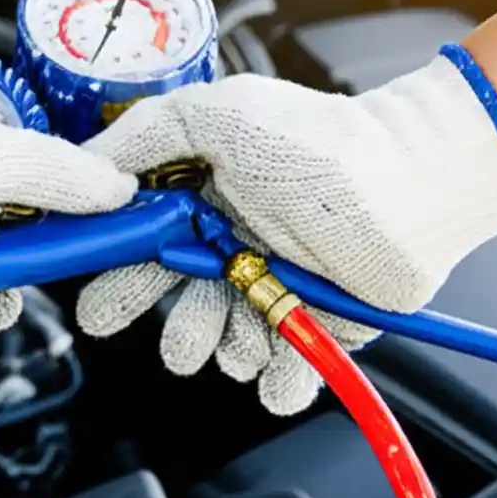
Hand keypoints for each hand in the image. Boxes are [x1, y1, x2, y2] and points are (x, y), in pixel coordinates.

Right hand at [77, 49, 496, 413]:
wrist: (411, 182)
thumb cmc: (322, 142)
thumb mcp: (216, 114)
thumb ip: (144, 133)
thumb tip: (85, 164)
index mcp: (199, 200)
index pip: (138, 249)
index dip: (116, 276)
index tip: (100, 301)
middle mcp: (229, 248)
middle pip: (173, 308)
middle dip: (171, 327)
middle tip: (182, 332)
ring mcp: (271, 289)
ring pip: (223, 347)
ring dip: (226, 346)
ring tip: (247, 323)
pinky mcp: (315, 328)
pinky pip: (281, 376)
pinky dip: (276, 383)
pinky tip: (275, 368)